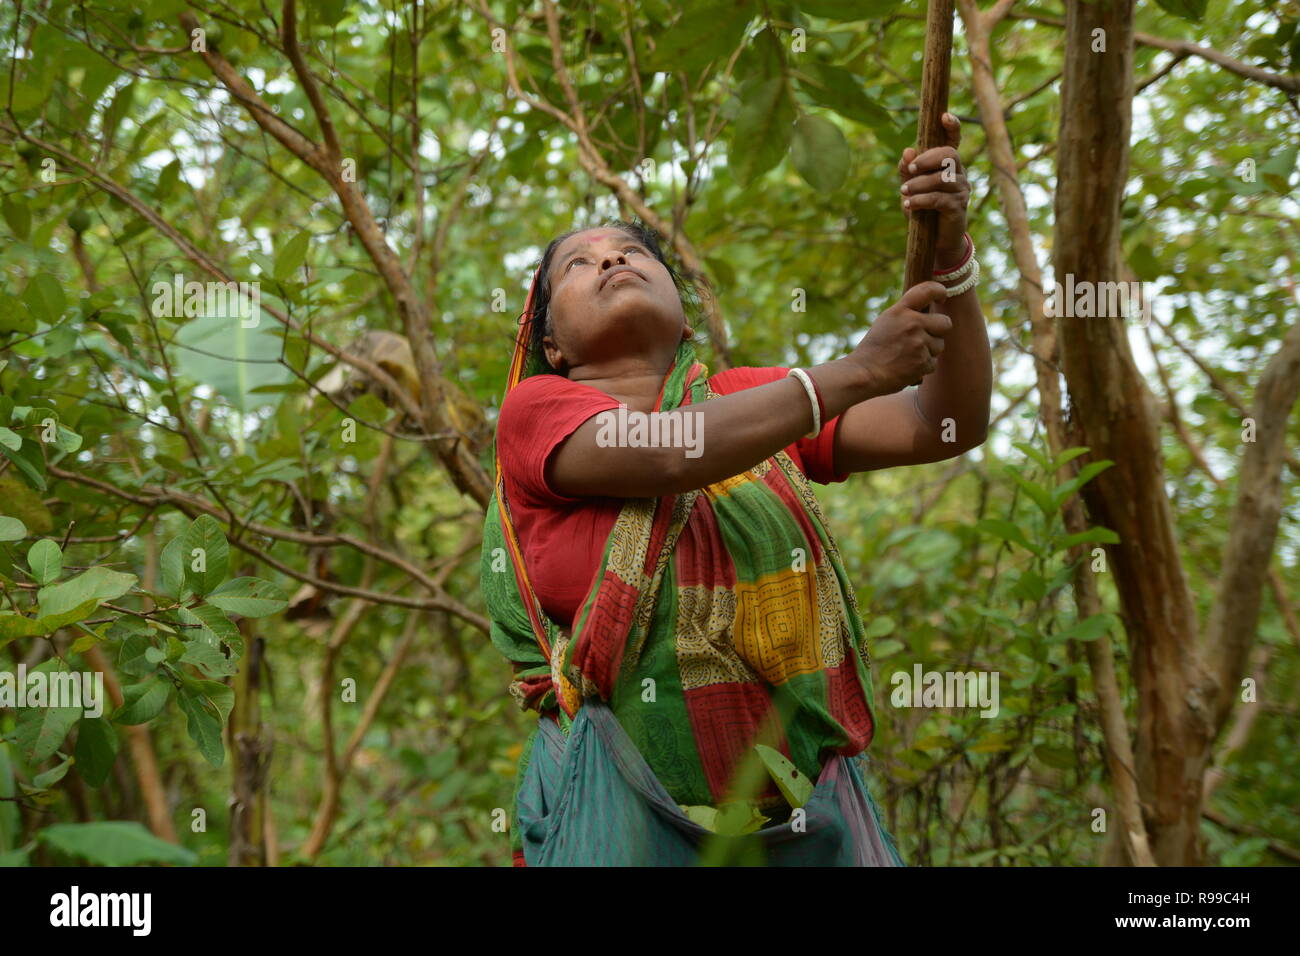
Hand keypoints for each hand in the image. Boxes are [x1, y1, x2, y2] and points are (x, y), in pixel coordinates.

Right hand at [850, 281, 952, 395]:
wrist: (865, 373)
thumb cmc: (874, 349)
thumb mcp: (885, 322)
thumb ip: (906, 314)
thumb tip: (929, 313)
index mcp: (900, 311)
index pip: (927, 290)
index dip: (940, 291)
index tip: (942, 296)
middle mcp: (912, 323)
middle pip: (945, 322)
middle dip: (939, 330)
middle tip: (925, 336)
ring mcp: (919, 343)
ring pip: (939, 345)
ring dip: (929, 351)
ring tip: (908, 355)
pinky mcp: (923, 362)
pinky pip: (933, 363)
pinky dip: (923, 366)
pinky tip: (907, 366)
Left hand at [898, 112, 970, 265]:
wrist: (934, 242)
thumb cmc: (923, 210)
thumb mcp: (910, 188)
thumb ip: (907, 170)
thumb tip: (907, 150)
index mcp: (948, 165)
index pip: (954, 141)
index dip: (953, 127)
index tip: (944, 116)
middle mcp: (959, 174)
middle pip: (949, 155)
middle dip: (927, 159)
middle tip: (910, 169)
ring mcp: (961, 191)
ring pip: (942, 178)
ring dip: (918, 184)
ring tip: (903, 193)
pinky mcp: (958, 208)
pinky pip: (939, 199)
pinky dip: (920, 200)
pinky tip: (907, 205)